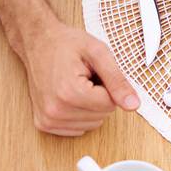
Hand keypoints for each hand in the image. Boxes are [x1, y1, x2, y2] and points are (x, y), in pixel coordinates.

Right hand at [20, 18, 139, 135]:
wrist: (37, 41)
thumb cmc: (65, 44)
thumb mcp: (98, 53)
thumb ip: (118, 80)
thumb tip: (133, 105)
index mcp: (70, 92)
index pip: (110, 104)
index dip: (107, 86)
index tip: (91, 73)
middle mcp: (56, 110)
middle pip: (101, 116)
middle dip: (98, 97)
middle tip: (82, 78)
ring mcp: (49, 119)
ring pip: (92, 124)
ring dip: (88, 106)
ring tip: (74, 85)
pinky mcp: (44, 124)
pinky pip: (78, 129)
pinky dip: (77, 114)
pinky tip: (66, 97)